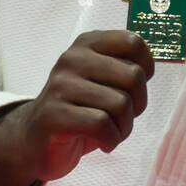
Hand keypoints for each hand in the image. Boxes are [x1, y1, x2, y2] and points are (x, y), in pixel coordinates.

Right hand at [3, 31, 153, 182]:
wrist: (35, 140)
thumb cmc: (80, 109)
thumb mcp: (103, 81)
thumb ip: (125, 67)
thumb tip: (150, 67)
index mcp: (87, 44)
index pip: (133, 42)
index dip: (146, 68)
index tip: (135, 87)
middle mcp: (72, 58)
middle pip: (133, 76)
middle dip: (138, 105)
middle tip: (123, 117)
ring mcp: (60, 85)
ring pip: (120, 104)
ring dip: (124, 127)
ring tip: (111, 132)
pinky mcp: (54, 114)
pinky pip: (101, 124)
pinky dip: (111, 139)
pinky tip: (104, 143)